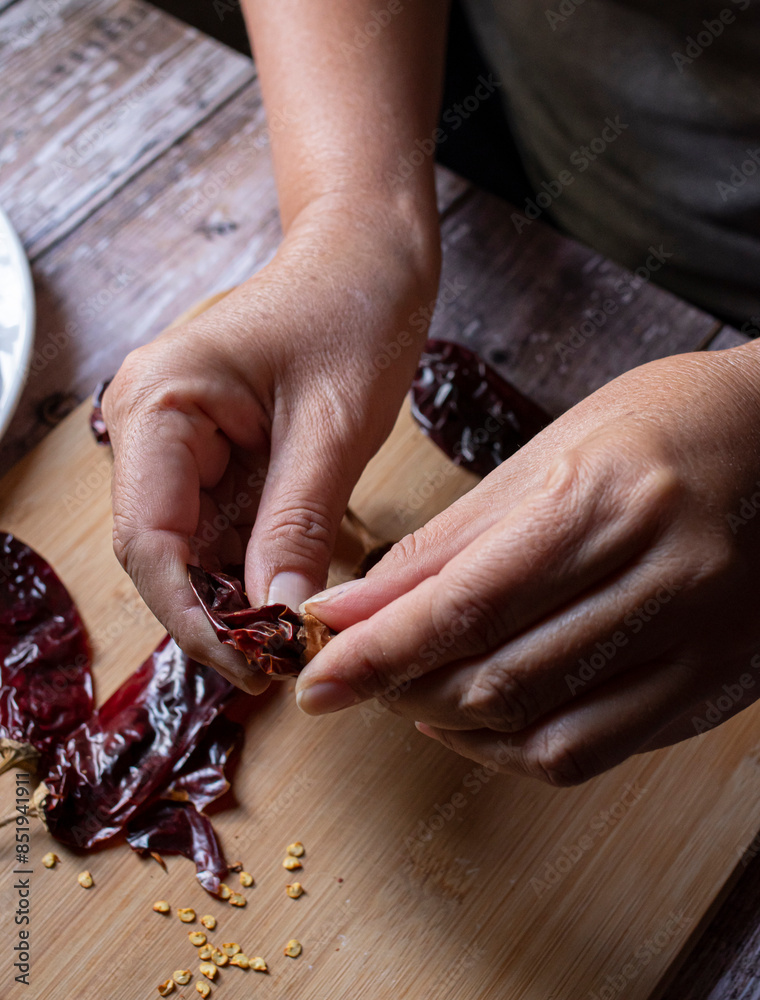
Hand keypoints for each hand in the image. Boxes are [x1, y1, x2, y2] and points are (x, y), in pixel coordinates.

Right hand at [102, 196, 439, 691]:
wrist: (366, 256)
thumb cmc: (353, 310)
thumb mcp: (334, 427)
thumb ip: (298, 524)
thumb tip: (278, 618)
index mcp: (160, 403)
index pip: (149, 539)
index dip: (193, 617)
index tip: (251, 667)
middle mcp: (150, 426)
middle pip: (162, 553)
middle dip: (218, 615)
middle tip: (282, 665)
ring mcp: (177, 442)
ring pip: (192, 551)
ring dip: (238, 598)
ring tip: (295, 639)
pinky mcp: (212, 455)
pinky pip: (222, 530)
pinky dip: (256, 568)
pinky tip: (295, 593)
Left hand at [295, 345, 759, 783]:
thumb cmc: (659, 426)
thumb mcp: (545, 458)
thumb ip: (447, 544)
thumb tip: (354, 605)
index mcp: (602, 501)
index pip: (465, 604)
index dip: (378, 653)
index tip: (315, 680)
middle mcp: (657, 578)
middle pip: (498, 678)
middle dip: (404, 690)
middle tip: (357, 676)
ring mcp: (696, 642)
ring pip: (541, 731)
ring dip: (453, 726)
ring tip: (411, 693)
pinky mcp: (711, 687)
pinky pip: (593, 753)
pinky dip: (515, 749)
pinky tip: (480, 719)